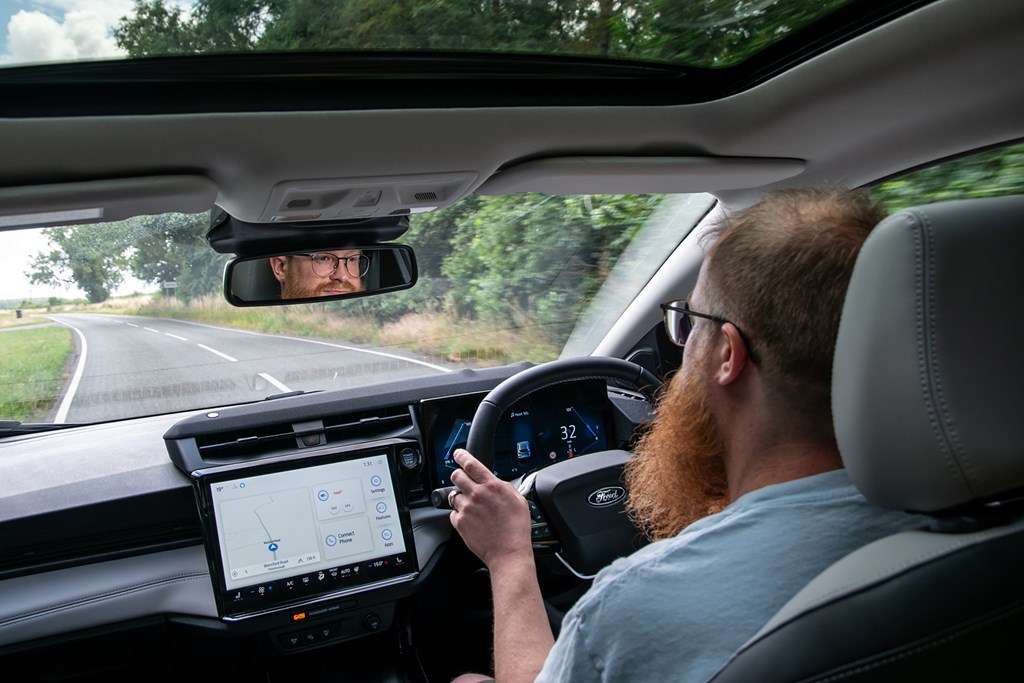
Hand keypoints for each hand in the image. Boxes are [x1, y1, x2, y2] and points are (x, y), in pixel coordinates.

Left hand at [448, 449, 532, 569]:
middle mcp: (477, 494)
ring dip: (460, 498)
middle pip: (456, 476)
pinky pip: (453, 513)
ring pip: (454, 495)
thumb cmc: (516, 529)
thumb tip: (495, 482)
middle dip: (458, 476)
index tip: (458, 454)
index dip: (462, 456)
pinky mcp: (460, 522)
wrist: (508, 552)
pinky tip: (472, 521)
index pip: (471, 464)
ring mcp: (466, 508)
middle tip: (463, 481)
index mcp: (492, 486)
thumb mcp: (518, 500)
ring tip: (472, 508)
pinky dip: (460, 515)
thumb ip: (503, 487)